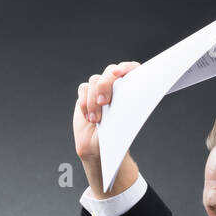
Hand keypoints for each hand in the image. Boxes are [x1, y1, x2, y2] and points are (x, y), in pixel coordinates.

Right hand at [73, 60, 140, 195]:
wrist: (97, 148)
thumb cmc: (115, 137)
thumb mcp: (125, 122)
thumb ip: (125, 107)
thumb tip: (126, 96)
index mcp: (131, 88)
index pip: (132, 69)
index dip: (127, 67)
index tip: (119, 74)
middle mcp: (116, 85)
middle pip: (111, 71)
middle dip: (106, 84)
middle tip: (104, 102)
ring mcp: (100, 89)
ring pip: (95, 81)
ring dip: (93, 100)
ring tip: (96, 120)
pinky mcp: (86, 95)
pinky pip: (83, 89)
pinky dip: (85, 103)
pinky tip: (88, 117)